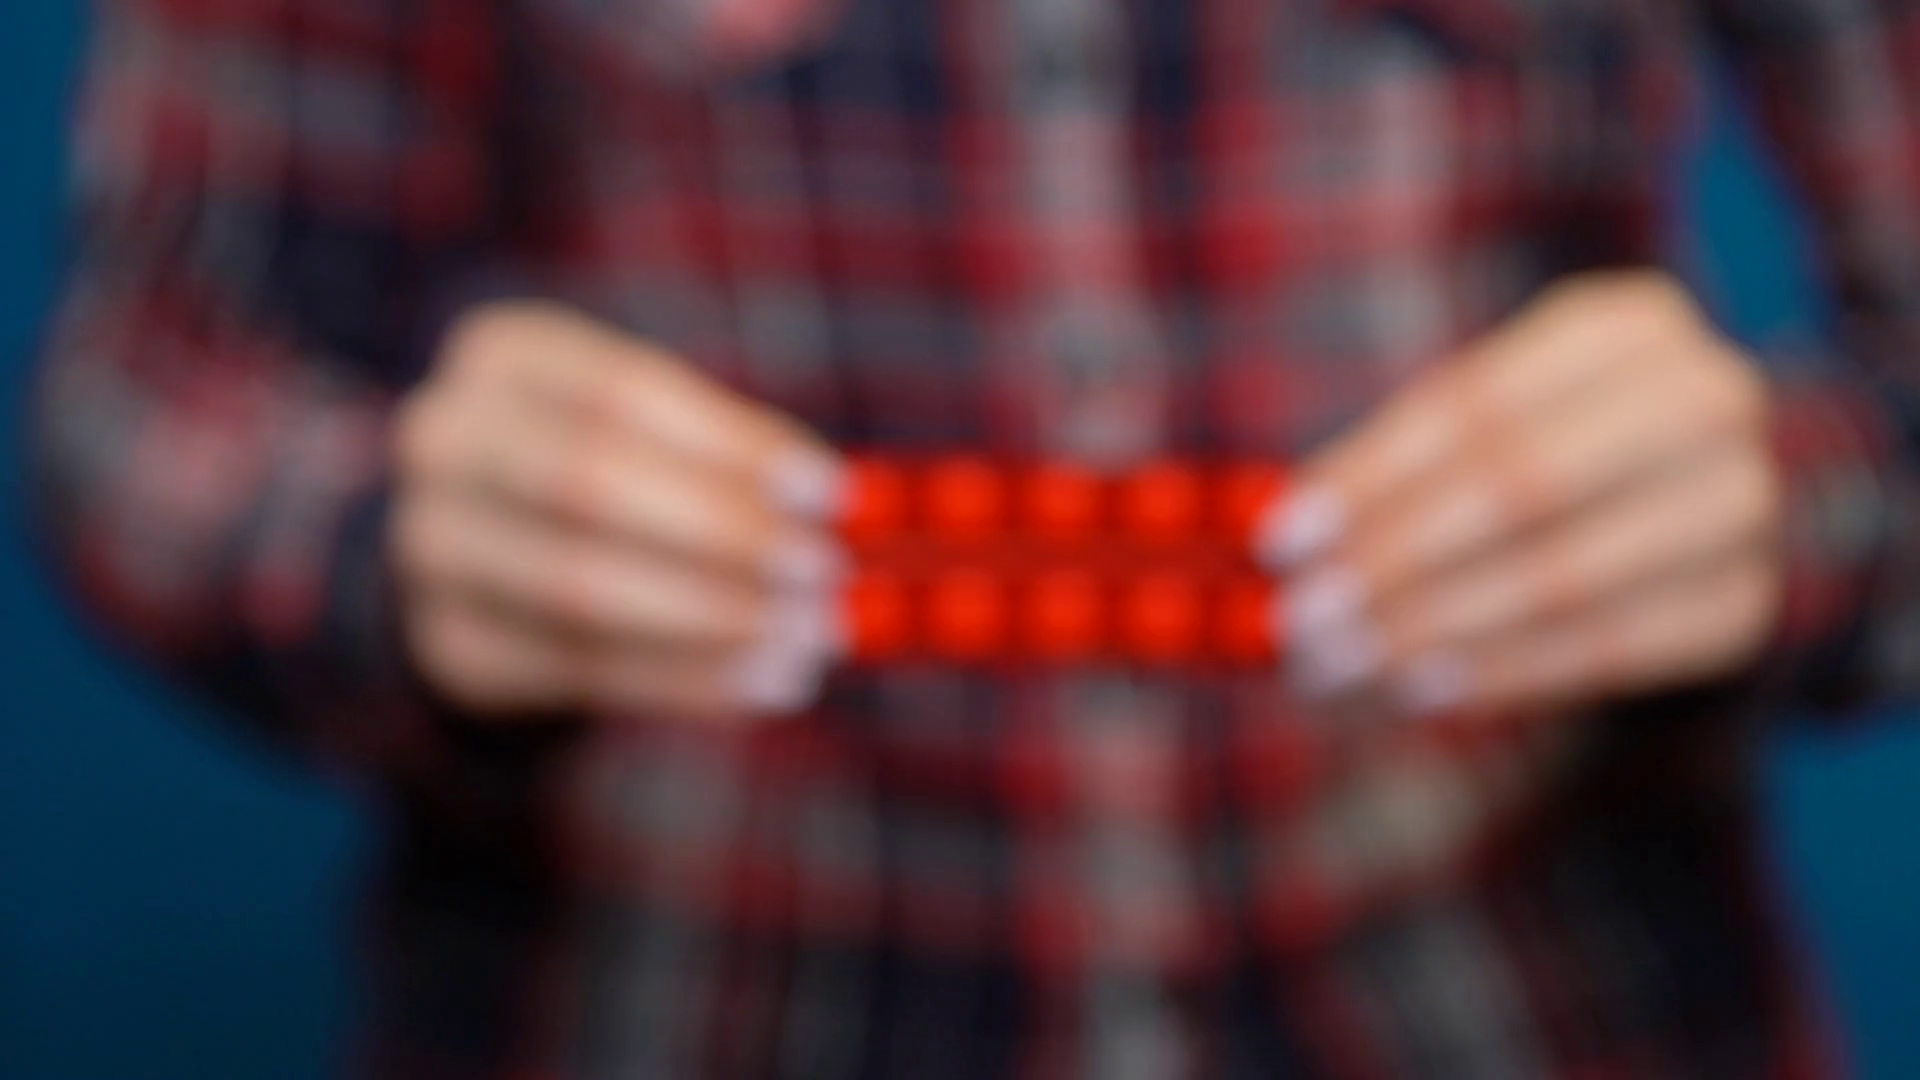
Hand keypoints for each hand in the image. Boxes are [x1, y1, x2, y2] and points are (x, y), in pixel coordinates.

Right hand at [389, 302, 846, 721]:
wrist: (495, 549)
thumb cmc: (617, 468)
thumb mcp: (663, 432)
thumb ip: (744, 459)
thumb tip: (847, 503)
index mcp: (505, 357)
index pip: (623, 392)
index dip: (732, 445)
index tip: (831, 490)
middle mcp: (444, 441)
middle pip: (587, 485)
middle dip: (721, 533)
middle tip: (824, 571)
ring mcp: (432, 547)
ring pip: (579, 589)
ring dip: (715, 620)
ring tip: (812, 638)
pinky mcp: (452, 645)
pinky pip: (579, 669)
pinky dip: (686, 680)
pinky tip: (769, 681)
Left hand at [1260, 272, 1784, 716]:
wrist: (1688, 500)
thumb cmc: (1544, 447)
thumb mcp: (1480, 421)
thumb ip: (1386, 468)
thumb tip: (1279, 531)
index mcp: (1624, 326)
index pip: (1475, 404)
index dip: (1371, 475)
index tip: (1279, 540)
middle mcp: (1705, 399)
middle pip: (1524, 486)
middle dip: (1396, 560)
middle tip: (1301, 620)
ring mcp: (1740, 504)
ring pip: (1566, 576)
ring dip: (1435, 629)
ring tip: (1340, 667)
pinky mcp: (1741, 603)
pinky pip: (1610, 650)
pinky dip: (1505, 673)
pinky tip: (1420, 690)